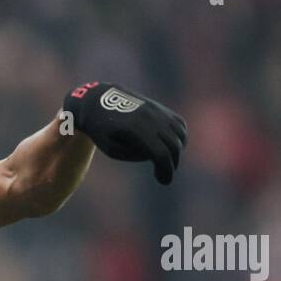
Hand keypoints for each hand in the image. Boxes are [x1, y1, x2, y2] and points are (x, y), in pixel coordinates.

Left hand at [62, 82, 187, 184]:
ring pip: (181, 134)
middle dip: (172, 164)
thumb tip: (157, 156)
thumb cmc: (102, 130)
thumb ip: (135, 155)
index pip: (161, 154)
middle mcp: (150, 118)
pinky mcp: (161, 108)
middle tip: (163, 175)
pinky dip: (180, 138)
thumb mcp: (111, 149)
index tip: (164, 181)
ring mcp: (157, 111)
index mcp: (135, 130)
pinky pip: (180, 125)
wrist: (100, 100)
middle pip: (174, 146)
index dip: (166, 170)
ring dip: (177, 151)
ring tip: (165, 161)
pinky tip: (170, 146)